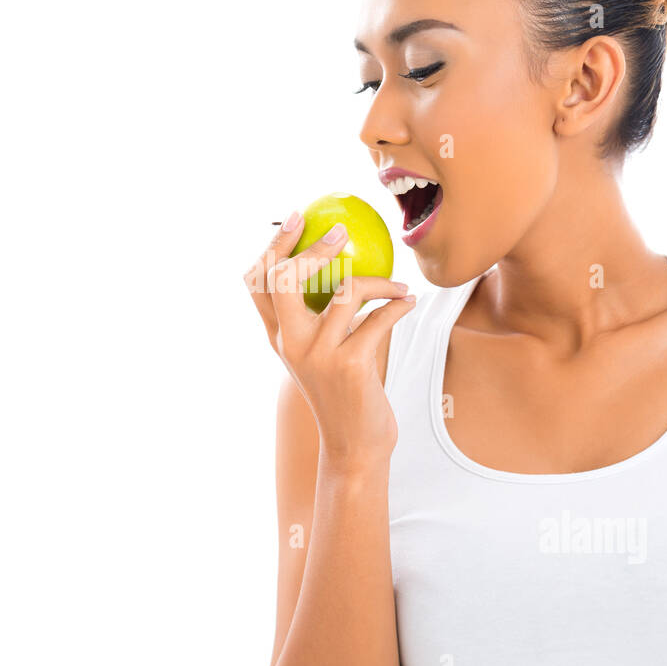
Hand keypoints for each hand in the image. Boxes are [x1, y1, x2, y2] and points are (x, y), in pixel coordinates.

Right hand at [244, 211, 416, 465]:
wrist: (354, 446)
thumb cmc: (341, 393)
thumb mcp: (318, 356)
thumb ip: (318, 320)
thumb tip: (342, 268)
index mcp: (278, 337)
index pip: (258, 283)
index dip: (272, 247)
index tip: (295, 219)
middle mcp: (291, 343)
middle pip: (285, 279)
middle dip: (313, 248)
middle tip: (342, 233)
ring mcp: (319, 354)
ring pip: (346, 292)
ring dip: (381, 282)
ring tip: (399, 286)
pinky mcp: (350, 365)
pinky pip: (379, 319)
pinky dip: (398, 306)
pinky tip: (408, 303)